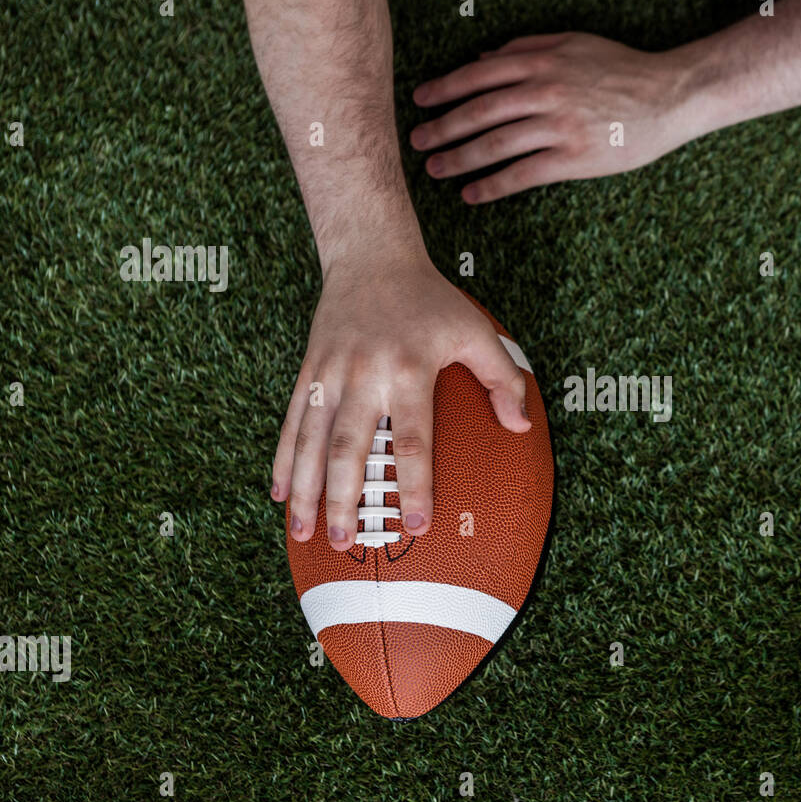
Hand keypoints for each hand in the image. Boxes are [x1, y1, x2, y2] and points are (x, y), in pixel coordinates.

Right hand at [272, 253, 530, 549]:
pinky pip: (291, 423)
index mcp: (409, 370)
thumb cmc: (430, 300)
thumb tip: (521, 428)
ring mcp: (329, 375)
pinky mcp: (307, 372)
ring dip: (305, 491)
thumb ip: (504, 378)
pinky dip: (283, 461)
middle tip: (347, 544)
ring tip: (305, 533)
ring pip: (311, 442)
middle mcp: (364, 376)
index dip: (414, 486)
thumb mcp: (475, 330)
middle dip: (345, 500)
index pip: (412, 440)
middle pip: (349, 449)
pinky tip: (279, 495)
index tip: (416, 526)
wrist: (371, 257)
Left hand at [410, 32, 693, 202]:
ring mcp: (559, 126)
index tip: (421, 101)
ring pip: (495, 144)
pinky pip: (523, 174)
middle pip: (479, 111)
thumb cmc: (623, 69)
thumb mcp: (574, 43)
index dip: (445, 88)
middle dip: (442, 127)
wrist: (670, 97)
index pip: (479, 75)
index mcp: (541, 61)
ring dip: (459, 158)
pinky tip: (472, 194)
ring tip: (436, 169)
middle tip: (417, 141)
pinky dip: (492, 185)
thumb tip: (482, 58)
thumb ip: (527, 46)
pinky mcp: (574, 158)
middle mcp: (545, 91)